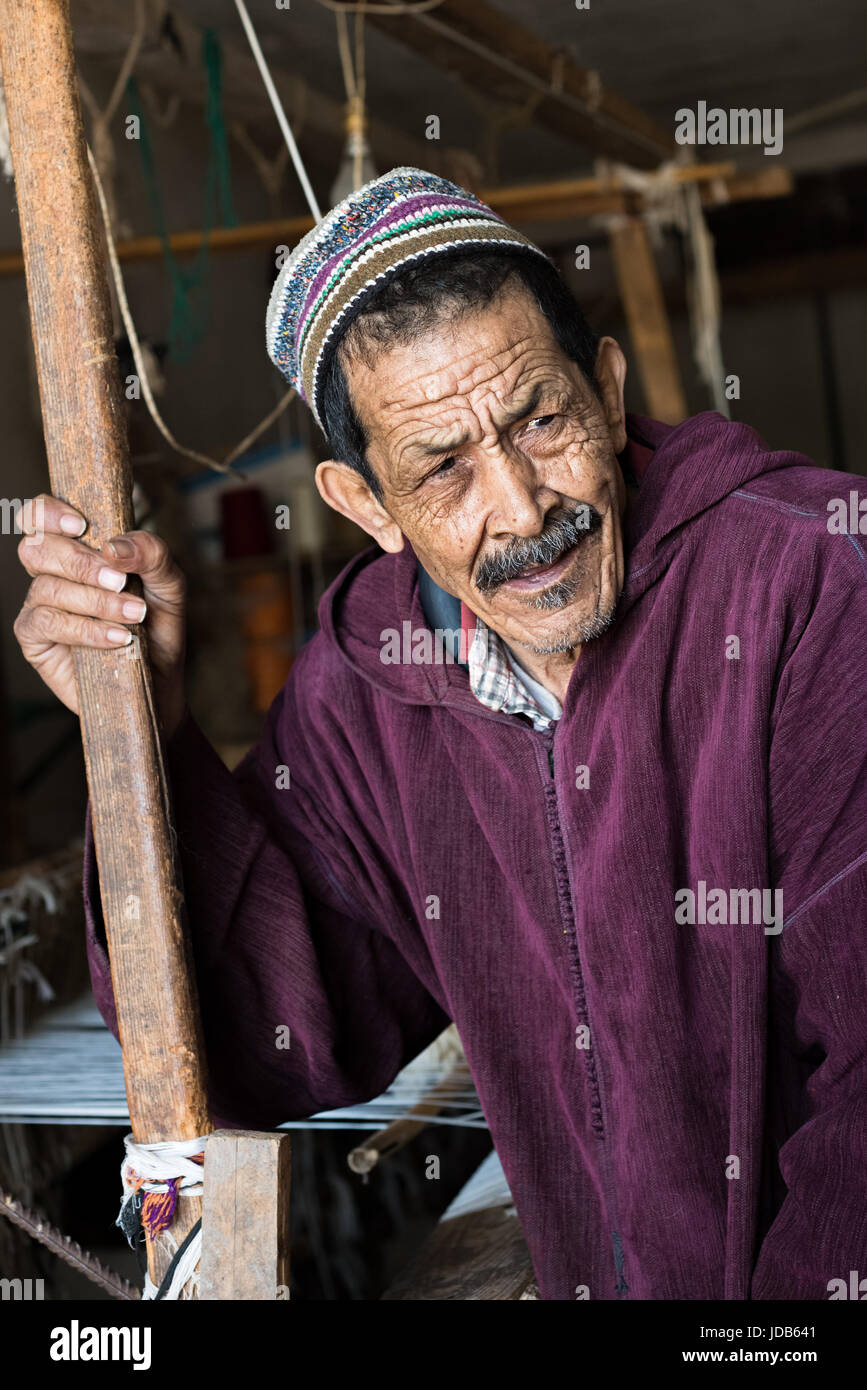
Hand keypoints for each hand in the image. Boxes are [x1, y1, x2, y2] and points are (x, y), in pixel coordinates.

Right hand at [13, 494, 186, 739]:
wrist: (159, 686)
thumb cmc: (158, 631)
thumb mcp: (169, 588)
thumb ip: (152, 555)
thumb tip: (113, 546)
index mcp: (79, 550)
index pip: (43, 515)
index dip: (50, 512)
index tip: (81, 525)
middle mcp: (53, 574)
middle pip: (39, 548)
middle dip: (82, 563)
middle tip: (120, 582)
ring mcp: (40, 606)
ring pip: (47, 587)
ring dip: (95, 601)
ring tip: (132, 616)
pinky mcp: (35, 639)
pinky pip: (46, 622)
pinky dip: (85, 629)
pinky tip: (116, 638)